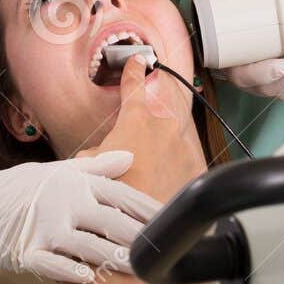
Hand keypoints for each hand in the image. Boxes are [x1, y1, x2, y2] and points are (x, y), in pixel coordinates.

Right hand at [0, 152, 160, 283]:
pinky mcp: (27, 252)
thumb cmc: (17, 191)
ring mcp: (45, 228)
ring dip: (115, 257)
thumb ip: (96, 167)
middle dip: (139, 236)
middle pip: (111, 220)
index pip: (119, 193)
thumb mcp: (56, 173)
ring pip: (89, 245)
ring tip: (138, 266)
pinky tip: (90, 277)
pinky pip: (54, 264)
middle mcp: (63, 202)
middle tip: (164, 248)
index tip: (170, 219)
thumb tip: (130, 157)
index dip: (147, 207)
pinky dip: (72, 270)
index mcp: (73, 181)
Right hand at [90, 54, 205, 203]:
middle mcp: (164, 125)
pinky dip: (183, 151)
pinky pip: (192, 151)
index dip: (133, 70)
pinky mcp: (195, 166)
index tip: (137, 61)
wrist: (139, 222)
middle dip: (161, 86)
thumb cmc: (112, 191)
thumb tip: (97, 154)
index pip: (134, 84)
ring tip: (166, 122)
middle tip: (158, 82)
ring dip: (173, 118)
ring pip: (182, 121)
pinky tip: (177, 158)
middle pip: (167, 95)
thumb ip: (97, 150)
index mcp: (136, 118)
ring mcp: (183, 144)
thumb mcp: (88, 163)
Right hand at [213, 0, 283, 99]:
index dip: (264, 73)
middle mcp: (247, 80)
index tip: (282, 65)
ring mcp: (264, 84)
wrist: (226, 37)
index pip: (245, 75)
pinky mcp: (279, 82)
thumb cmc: (231, 23)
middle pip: (270, 88)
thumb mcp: (233, 5)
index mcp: (232, 64)